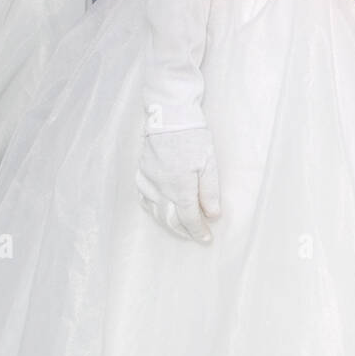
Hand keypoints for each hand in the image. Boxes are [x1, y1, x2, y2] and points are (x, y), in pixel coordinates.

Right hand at [136, 126, 220, 241]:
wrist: (169, 116)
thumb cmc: (193, 137)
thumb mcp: (209, 163)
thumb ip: (210, 191)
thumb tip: (213, 215)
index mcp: (180, 187)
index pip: (188, 219)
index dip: (198, 231)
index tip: (206, 238)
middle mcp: (161, 189)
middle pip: (171, 219)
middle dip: (184, 230)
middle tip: (195, 235)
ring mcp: (148, 182)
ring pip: (156, 212)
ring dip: (168, 223)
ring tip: (181, 227)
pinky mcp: (141, 174)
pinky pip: (144, 200)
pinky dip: (153, 210)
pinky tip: (160, 211)